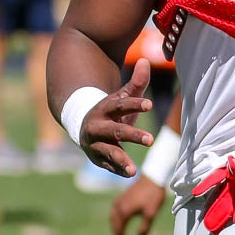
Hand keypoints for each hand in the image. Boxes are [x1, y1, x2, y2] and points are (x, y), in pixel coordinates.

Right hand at [80, 58, 154, 176]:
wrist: (84, 127)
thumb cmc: (111, 112)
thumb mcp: (122, 98)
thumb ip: (136, 83)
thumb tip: (146, 61)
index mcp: (106, 108)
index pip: (121, 105)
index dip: (135, 104)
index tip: (150, 104)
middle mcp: (98, 126)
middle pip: (116, 130)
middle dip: (132, 135)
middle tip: (150, 139)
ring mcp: (96, 143)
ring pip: (109, 151)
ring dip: (121, 159)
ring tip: (133, 169)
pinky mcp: (97, 157)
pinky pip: (108, 165)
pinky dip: (118, 169)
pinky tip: (130, 173)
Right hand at [110, 174, 167, 234]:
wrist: (153, 176)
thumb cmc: (153, 195)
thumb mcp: (151, 214)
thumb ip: (145, 228)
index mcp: (124, 212)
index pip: (119, 231)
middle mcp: (118, 206)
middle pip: (114, 225)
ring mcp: (119, 200)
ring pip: (113, 218)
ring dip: (116, 228)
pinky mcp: (122, 197)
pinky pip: (114, 212)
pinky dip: (116, 220)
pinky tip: (122, 222)